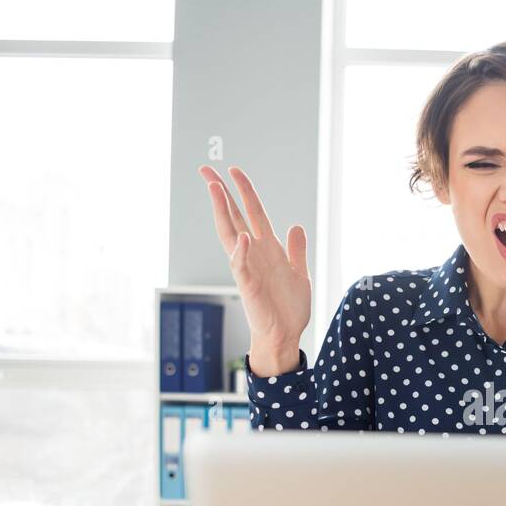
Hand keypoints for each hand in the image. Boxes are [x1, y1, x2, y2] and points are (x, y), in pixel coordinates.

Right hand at [199, 165, 310, 373]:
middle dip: (221, 193)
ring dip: (222, 212)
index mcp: (267, 248)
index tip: (234, 170)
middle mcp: (254, 254)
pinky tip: (242, 237)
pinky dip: (240, 252)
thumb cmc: (288, 308)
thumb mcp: (299, 273)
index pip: (252, 212)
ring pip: (230, 234)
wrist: (286, 336)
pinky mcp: (248, 287)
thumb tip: (295, 226)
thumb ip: (296, 250)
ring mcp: (248, 268)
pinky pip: (241, 266)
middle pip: (233, 216)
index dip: (244, 191)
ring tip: (215, 188)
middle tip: (205, 169)